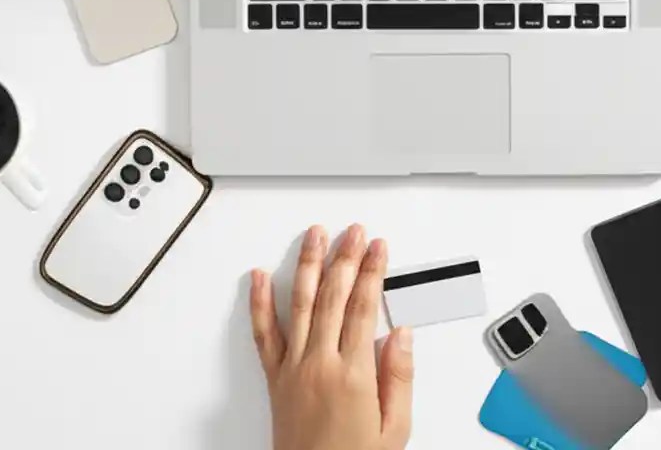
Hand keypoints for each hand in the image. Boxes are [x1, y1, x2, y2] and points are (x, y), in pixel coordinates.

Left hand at [250, 224, 413, 449]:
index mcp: (354, 375)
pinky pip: (264, 334)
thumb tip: (402, 336)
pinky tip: (258, 278)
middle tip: (354, 232)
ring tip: (314, 237)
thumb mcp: (395, 427)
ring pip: (299, 304)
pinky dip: (259, 302)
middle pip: (333, 296)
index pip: (364, 307)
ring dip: (308, 265)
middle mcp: (319, 365)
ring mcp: (294, 369)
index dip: (373, 272)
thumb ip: (399, 377)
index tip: (379, 249)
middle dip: (345, 257)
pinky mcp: (276, 378)